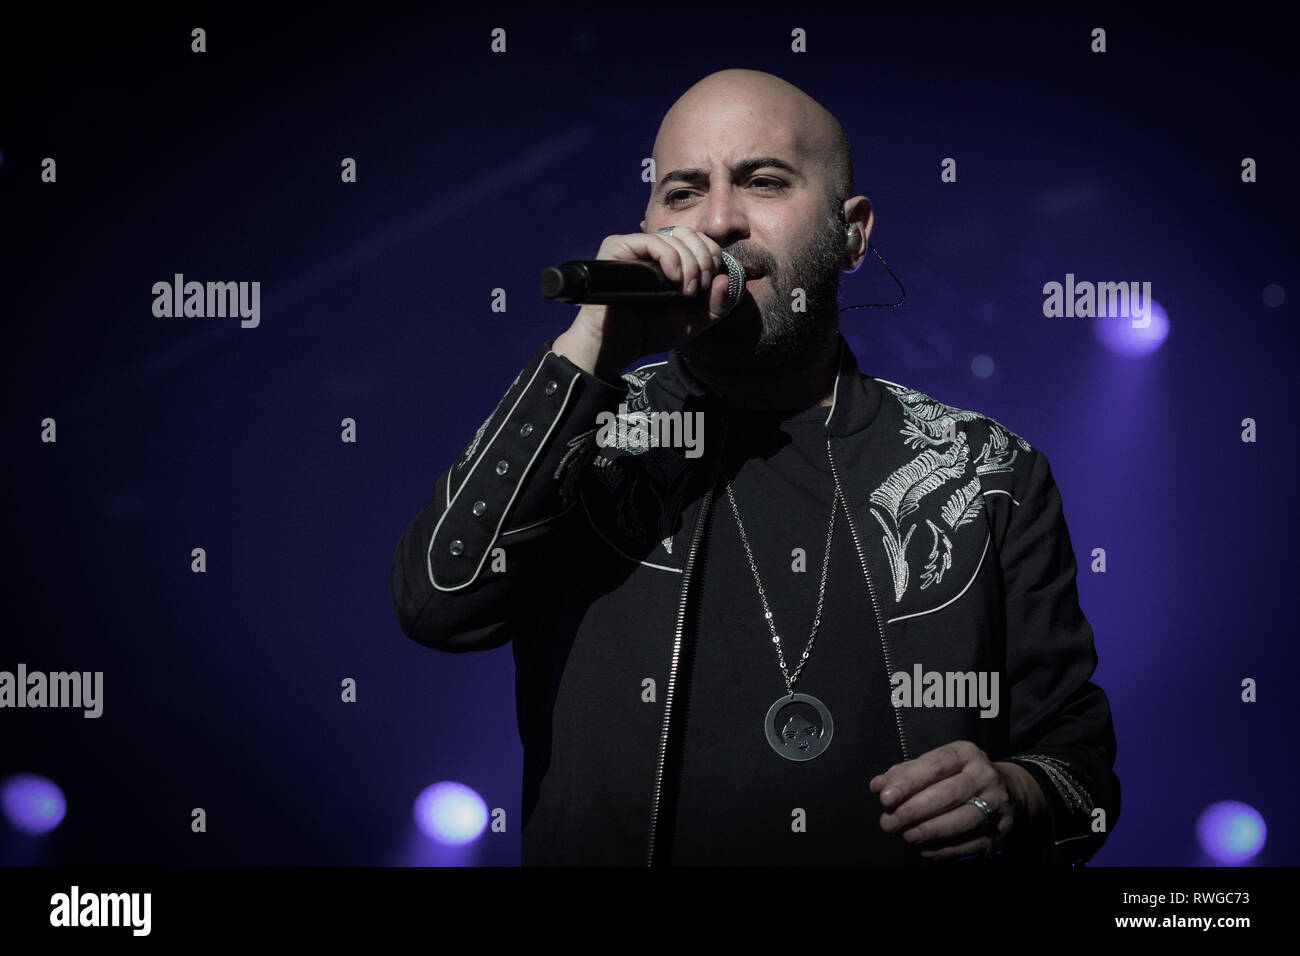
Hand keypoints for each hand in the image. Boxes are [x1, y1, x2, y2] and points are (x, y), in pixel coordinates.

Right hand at [551, 226, 735, 380]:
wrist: (619, 346)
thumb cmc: (650, 332)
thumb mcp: (694, 322)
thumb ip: (717, 306)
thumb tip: (724, 278)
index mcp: (668, 260)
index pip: (697, 238)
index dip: (711, 253)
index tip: (711, 281)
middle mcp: (651, 249)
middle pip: (688, 233)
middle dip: (703, 258)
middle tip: (700, 287)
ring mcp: (634, 247)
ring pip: (672, 237)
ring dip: (689, 263)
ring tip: (686, 290)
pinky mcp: (617, 248)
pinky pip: (651, 241)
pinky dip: (669, 257)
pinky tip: (673, 277)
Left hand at [869, 740, 1038, 860]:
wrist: (1010, 790)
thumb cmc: (960, 776)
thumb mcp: (937, 765)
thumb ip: (905, 773)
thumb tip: (878, 785)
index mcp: (965, 754)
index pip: (934, 765)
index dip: (908, 782)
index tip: (885, 797)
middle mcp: (984, 776)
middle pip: (948, 794)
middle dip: (915, 810)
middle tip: (889, 822)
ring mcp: (996, 803)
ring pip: (963, 819)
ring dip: (931, 830)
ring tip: (908, 836)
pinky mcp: (1002, 830)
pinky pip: (972, 842)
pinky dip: (947, 849)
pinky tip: (927, 850)